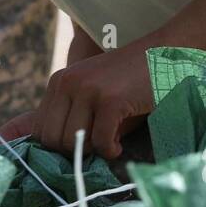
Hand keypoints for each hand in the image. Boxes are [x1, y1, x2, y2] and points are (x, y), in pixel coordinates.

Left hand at [11, 42, 156, 158]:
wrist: (165, 53)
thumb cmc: (130, 81)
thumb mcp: (92, 91)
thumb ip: (71, 115)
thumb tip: (52, 149)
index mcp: (59, 82)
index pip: (39, 130)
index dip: (58, 147)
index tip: (80, 147)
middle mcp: (68, 83)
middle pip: (53, 140)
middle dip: (74, 153)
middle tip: (96, 146)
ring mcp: (88, 90)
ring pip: (74, 143)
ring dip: (94, 152)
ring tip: (109, 143)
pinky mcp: (111, 100)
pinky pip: (101, 142)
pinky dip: (110, 151)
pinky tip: (119, 145)